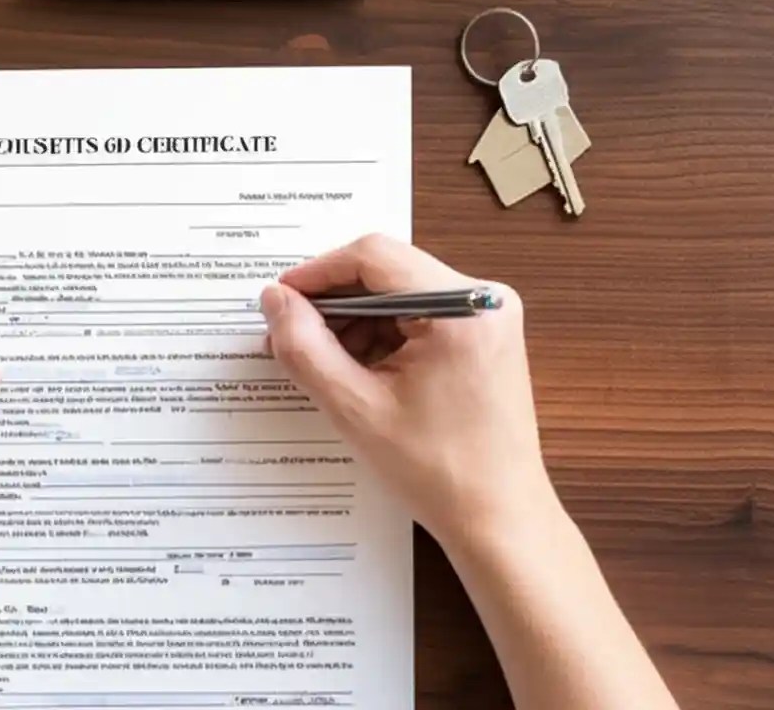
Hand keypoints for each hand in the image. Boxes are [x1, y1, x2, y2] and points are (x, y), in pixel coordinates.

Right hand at [259, 235, 556, 543]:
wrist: (499, 517)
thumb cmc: (439, 472)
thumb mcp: (355, 408)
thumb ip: (305, 347)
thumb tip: (274, 301)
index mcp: (462, 309)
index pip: (374, 257)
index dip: (317, 273)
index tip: (280, 300)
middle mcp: (485, 299)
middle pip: (387, 270)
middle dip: (334, 302)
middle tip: (290, 336)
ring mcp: (489, 316)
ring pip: (401, 292)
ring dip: (356, 319)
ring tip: (320, 361)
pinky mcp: (485, 335)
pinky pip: (421, 314)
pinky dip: (383, 334)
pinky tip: (355, 369)